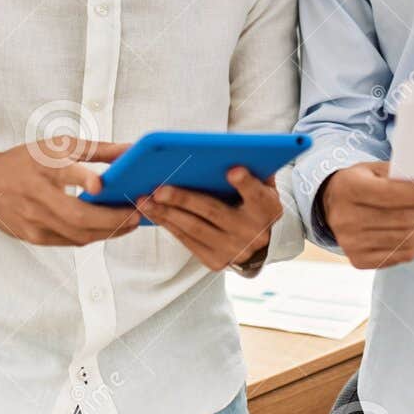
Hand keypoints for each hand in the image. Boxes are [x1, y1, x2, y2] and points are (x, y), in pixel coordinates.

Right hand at [0, 139, 140, 245]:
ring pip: (78, 234)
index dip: (82, 179)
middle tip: (136, 215)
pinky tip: (107, 229)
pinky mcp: (33, 237)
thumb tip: (131, 150)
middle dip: (112, 219)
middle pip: (77, 216)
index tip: (100, 185)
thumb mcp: (56, 146)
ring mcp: (34, 220)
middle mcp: (36, 195)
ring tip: (129, 223)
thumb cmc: (25, 162)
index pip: (62, 172)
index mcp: (42, 166)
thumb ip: (97, 149)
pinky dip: (92, 236)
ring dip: (108, 232)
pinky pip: (71, 241)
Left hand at [137, 167, 281, 271]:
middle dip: (185, 200)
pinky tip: (152, 212)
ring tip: (145, 200)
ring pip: (195, 229)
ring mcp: (233, 250)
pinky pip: (187, 241)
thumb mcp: (262, 186)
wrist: (259, 244)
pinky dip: (168, 225)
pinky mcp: (215, 261)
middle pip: (214, 213)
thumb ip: (253, 170)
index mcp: (267, 209)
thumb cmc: (254, 202)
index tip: (232, 170)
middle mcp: (253, 232)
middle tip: (160, 189)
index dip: (245, 183)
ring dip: (167, 214)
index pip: (257, 194)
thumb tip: (230, 151)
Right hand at [317, 161, 413, 268]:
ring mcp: (351, 243)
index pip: (392, 193)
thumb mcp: (375, 169)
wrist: (332, 206)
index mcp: (348, 189)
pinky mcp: (359, 260)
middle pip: (403, 219)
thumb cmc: (361, 183)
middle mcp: (346, 219)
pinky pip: (402, 255)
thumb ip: (402, 175)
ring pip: (407, 239)